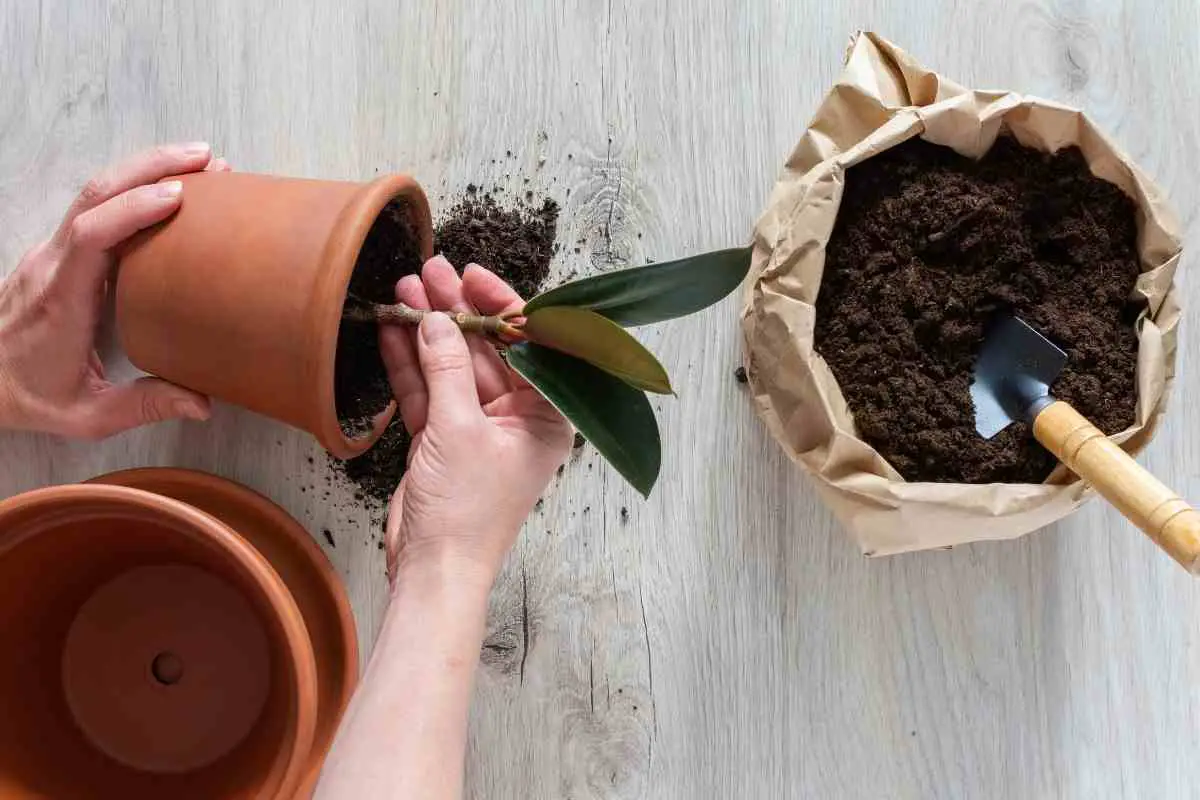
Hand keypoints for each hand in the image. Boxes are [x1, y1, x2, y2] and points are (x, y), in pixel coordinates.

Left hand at [0, 143, 230, 438]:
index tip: (179, 196)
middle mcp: (52, 265)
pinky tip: (168, 188)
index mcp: (61, 299)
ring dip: (145, 170)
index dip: (134, 209)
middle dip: (151, 167)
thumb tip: (204, 402)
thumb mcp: (87, 415)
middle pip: (95, 195)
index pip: (91, 236)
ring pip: (95, 193)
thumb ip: (145, 405)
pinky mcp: (59, 254)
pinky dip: (134, 189)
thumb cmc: (28, 396)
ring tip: (199, 162)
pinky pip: (96, 208)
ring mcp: (52, 254)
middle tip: (207, 158)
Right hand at [381, 256, 571, 586]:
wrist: (433, 570)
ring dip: (428, 330)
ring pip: (454, 366)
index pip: (531, 346)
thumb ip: (448, 368)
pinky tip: (392, 329)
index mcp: (546, 416)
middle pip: (488, 350)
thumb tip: (436, 319)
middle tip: (429, 272)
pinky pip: (429, 390)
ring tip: (403, 288)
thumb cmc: (466, 513)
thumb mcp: (458, 431)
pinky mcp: (444, 439)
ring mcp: (478, 427)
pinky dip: (410, 363)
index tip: (472, 276)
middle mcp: (518, 418)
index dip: (503, 306)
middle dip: (456, 311)